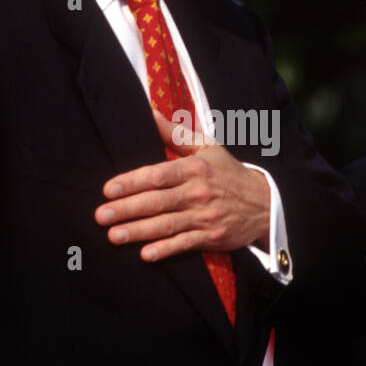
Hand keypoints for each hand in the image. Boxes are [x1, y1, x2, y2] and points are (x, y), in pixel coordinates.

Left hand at [94, 108, 270, 260]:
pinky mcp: (213, 236)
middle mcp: (198, 192)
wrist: (264, 202)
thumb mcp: (206, 146)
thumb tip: (148, 111)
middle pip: (157, 201)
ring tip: (113, 235)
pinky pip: (185, 244)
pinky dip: (166, 249)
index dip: (131, 182)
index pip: (158, 174)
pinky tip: (146, 254)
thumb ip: (174, 132)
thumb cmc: (229, 172)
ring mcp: (206, 216)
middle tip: (100, 216)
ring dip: (138, 231)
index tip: (107, 189)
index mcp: (194, 168)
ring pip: (167, 224)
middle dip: (126, 209)